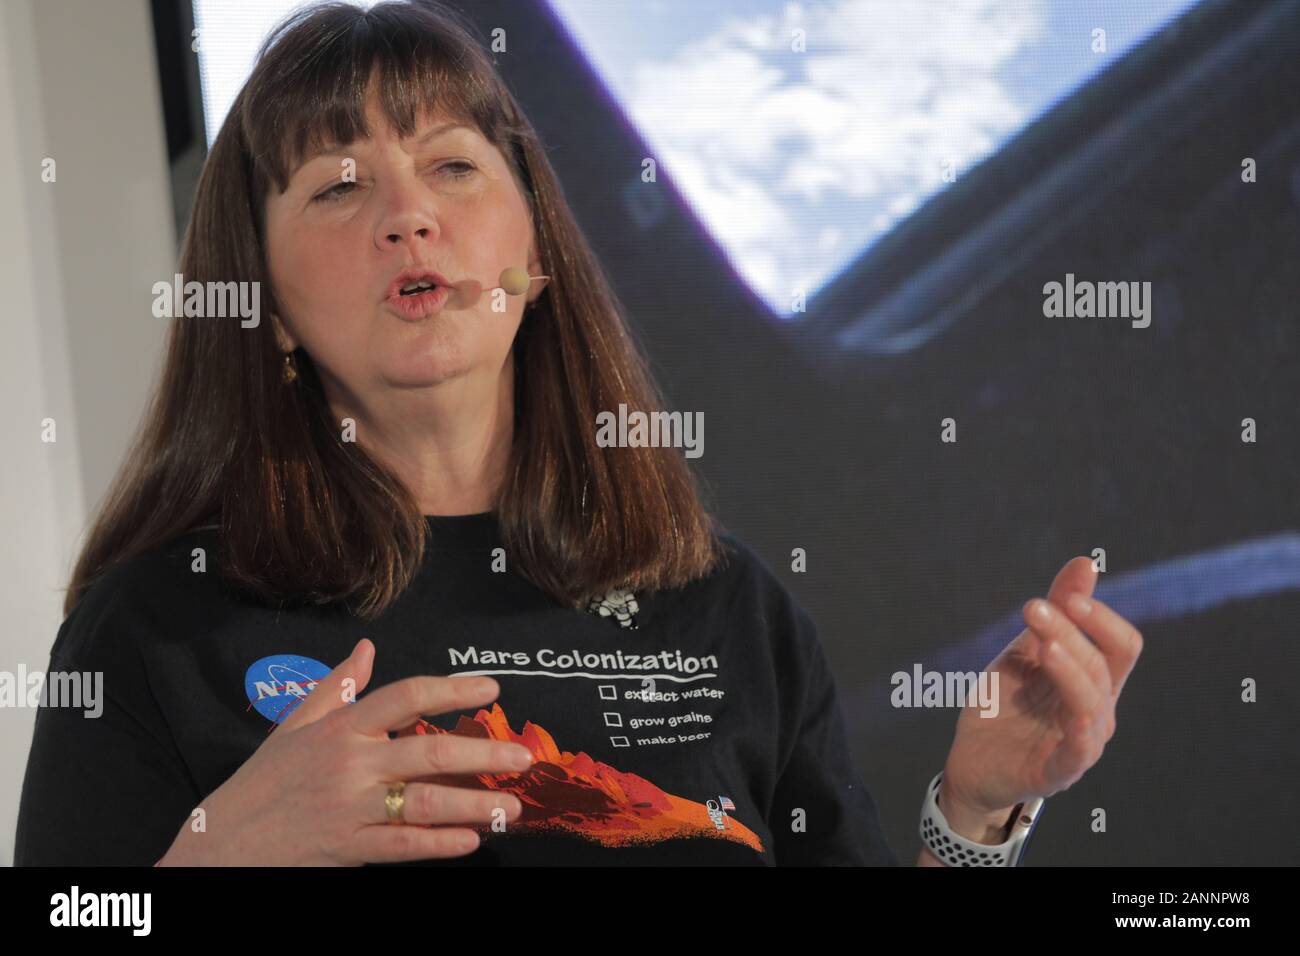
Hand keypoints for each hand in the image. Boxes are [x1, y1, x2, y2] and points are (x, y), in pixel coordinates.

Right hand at [157, 639, 533, 864]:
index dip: (453, 691)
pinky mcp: (347, 848)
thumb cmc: (261, 782)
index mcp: (341, 727)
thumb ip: (336, 685)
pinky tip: (471, 840)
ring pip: (425, 803)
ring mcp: (350, 808)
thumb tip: (367, 647)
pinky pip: (402, 846)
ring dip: (475, 804)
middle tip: (522, 757)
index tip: (491, 691)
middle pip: (429, 752)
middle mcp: (351, 764)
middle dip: (483, 754)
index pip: (406, 696)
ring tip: (513, 805)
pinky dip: (439, 844)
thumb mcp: (293, 724)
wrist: (219, 844)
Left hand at [939, 556, 1143, 839]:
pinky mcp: (1059, 771)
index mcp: (1094, 681)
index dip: (1101, 617)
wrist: (972, 760)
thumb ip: (1057, 612)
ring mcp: (1082, 743)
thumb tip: (1086, 563)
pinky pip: (1079, 751)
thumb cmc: (1007, 705)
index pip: (1121, 645)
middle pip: (1102, 665)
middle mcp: (1098, 711)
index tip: (1069, 593)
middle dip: (1071, 632)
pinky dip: (1080, 729)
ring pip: (1092, 701)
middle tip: (1034, 609)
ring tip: (1046, 645)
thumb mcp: (1026, 651)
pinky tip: (1073, 712)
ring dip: (1070, 668)